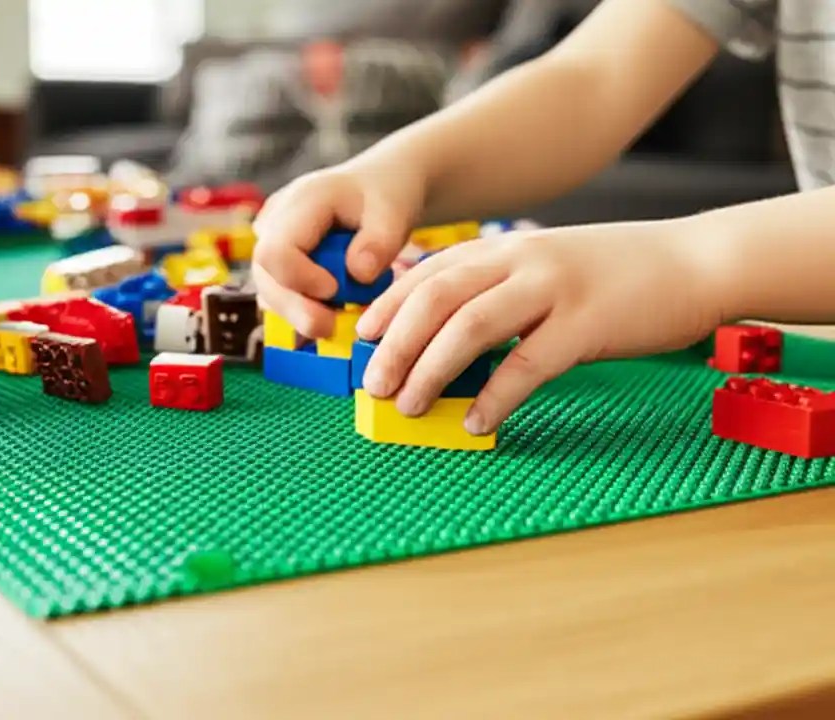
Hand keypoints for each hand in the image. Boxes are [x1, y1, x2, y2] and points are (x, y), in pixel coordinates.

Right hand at [252, 157, 425, 337]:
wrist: (379, 184)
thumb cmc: (386, 195)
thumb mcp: (395, 213)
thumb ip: (380, 242)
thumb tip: (359, 274)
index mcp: (302, 201)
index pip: (275, 252)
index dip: (299, 281)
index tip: (335, 292)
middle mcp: (275, 219)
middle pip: (265, 277)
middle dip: (297, 309)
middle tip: (333, 326)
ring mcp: (270, 240)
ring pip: (268, 290)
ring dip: (301, 311)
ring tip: (340, 310)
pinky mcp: (275, 258)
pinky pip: (278, 292)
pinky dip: (302, 306)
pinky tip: (330, 306)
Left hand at [355, 219, 727, 434]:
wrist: (695, 263)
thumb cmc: (615, 274)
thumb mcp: (546, 266)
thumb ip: (498, 288)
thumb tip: (444, 334)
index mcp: (505, 247)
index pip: (428, 273)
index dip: (389, 306)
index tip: (363, 339)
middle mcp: (521, 261)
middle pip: (436, 299)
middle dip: (396, 344)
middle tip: (373, 384)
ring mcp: (553, 289)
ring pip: (469, 328)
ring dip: (430, 371)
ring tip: (409, 406)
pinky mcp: (586, 325)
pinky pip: (527, 366)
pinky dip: (495, 398)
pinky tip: (476, 423)